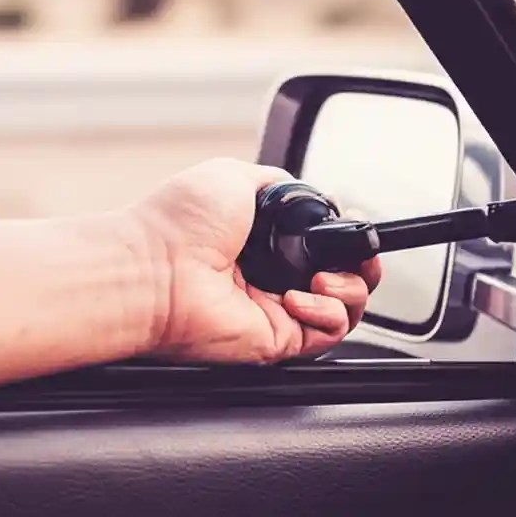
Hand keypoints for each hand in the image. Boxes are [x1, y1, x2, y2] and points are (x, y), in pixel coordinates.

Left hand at [130, 158, 381, 363]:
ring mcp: (273, 309)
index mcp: (260, 241)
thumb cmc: (178, 223)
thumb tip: (305, 193)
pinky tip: (301, 297)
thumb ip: (275, 182)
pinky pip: (326, 334)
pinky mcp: (275, 340)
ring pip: (344, 309)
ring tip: (323, 278)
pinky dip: (329, 314)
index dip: (344, 237)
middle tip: (353, 255)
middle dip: (361, 266)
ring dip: (351, 289)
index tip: (350, 225)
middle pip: (343, 278)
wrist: (154, 266)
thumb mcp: (232, 177)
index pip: (321, 245)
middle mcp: (269, 277)